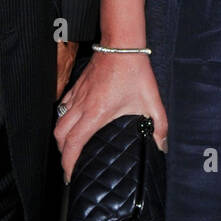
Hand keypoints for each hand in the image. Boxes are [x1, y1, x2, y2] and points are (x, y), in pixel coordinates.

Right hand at [53, 49, 167, 181]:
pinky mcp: (77, 87)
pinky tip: (72, 124)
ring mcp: (77, 96)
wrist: (122, 45)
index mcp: (96, 114)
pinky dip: (63, 119)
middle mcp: (81, 106)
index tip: (71, 175)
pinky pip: (62, 107)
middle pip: (60, 136)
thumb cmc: (135, 72)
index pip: (73, 144)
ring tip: (70, 149)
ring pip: (58, 122)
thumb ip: (159, 125)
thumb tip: (161, 146)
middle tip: (71, 165)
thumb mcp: (152, 101)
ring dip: (61, 138)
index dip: (69, 164)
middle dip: (62, 154)